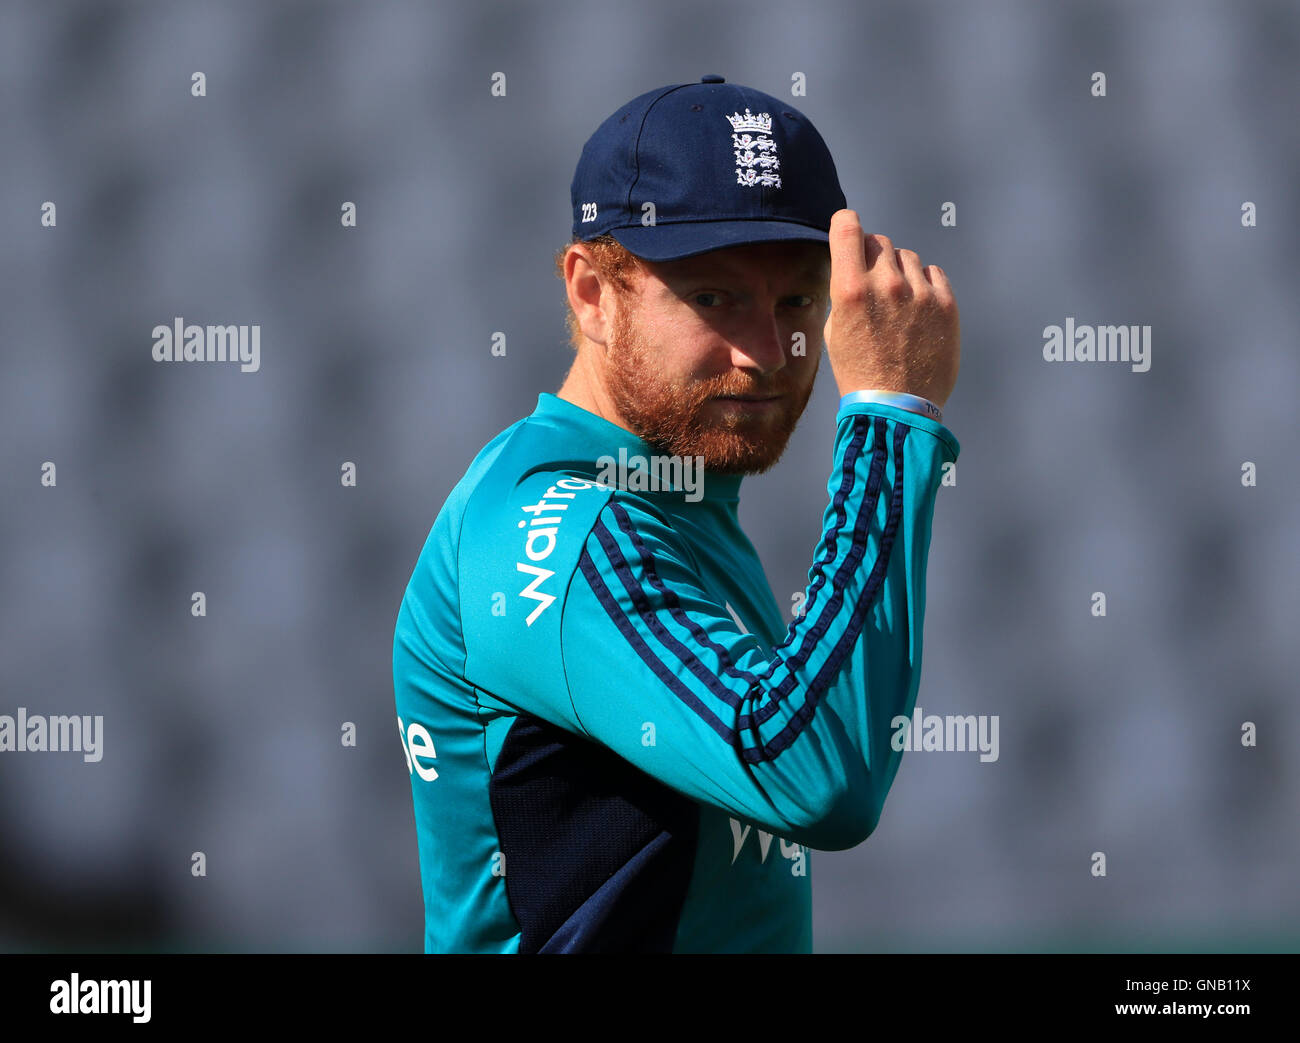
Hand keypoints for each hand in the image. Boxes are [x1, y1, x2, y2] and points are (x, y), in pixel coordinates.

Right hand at [822, 209, 959, 408]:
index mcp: (851, 290)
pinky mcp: (946, 304)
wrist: (897, 407)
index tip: (847, 229)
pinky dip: (924, 284)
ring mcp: (920, 293)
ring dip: (900, 272)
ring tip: (897, 304)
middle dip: (872, 256)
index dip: (845, 224)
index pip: (847, 227)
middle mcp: (886, 284)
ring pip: (907, 257)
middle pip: (879, 241)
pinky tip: (917, 310)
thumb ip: (844, 293)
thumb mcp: (835, 331)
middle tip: (873, 283)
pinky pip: (933, 273)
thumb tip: (854, 269)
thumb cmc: (860, 372)